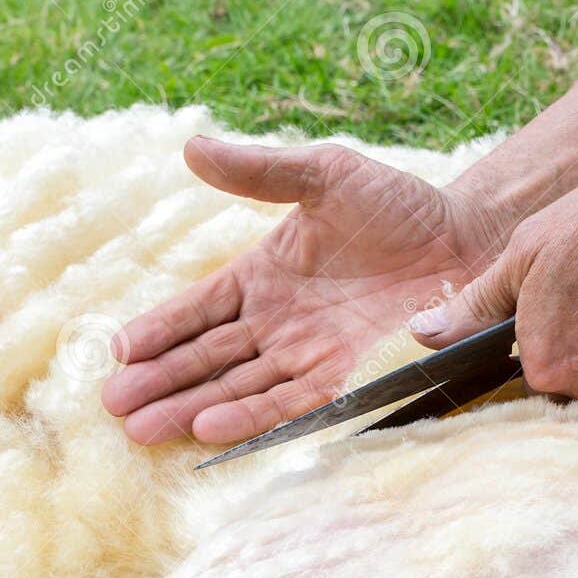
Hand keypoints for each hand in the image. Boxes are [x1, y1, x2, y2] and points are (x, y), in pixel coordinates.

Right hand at [102, 137, 509, 444]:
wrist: (463, 239)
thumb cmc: (395, 202)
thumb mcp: (323, 174)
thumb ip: (260, 171)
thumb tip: (192, 147)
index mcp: (262, 275)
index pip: (197, 309)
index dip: (159, 330)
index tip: (119, 351)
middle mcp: (277, 321)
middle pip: (207, 357)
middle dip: (161, 382)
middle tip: (114, 408)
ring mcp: (308, 352)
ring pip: (236, 386)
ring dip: (191, 407)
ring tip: (143, 429)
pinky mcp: (344, 374)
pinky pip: (288, 401)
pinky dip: (250, 416)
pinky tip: (209, 431)